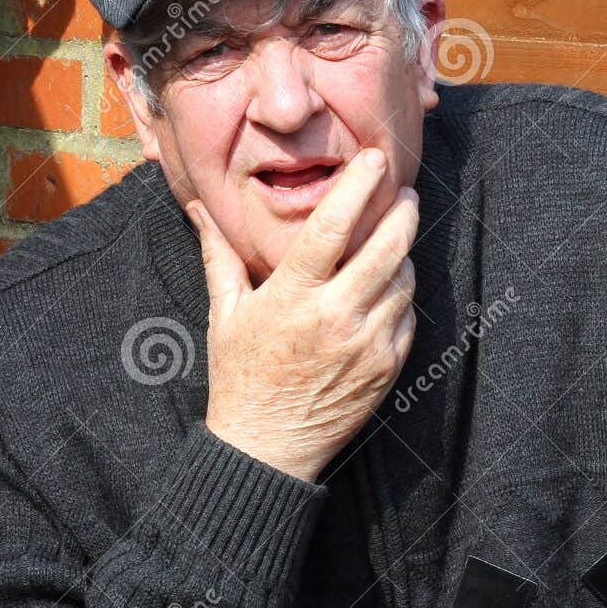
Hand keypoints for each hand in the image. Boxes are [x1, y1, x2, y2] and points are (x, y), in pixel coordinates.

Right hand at [186, 148, 417, 483]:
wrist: (265, 448)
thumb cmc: (239, 377)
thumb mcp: (225, 313)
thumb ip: (220, 256)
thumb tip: (198, 209)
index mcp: (293, 296)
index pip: (332, 226)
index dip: (358, 186)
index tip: (374, 159)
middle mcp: (335, 316)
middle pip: (386, 247)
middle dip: (402, 211)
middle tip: (404, 193)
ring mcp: (366, 344)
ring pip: (404, 280)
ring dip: (403, 255)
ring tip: (392, 241)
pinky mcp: (387, 368)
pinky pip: (408, 316)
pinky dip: (403, 296)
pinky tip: (388, 288)